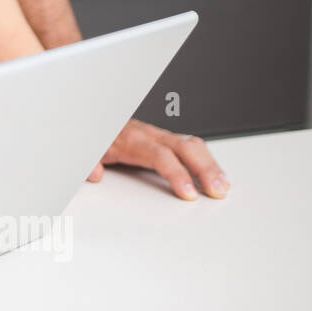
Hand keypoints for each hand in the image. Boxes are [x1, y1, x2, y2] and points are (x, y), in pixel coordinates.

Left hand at [87, 119, 229, 199]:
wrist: (95, 117)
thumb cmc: (96, 136)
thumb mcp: (87, 150)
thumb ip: (89, 162)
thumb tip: (94, 174)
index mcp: (132, 140)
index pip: (160, 155)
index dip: (177, 173)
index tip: (188, 193)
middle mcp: (149, 135)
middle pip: (185, 147)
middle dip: (205, 169)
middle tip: (217, 191)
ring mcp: (159, 136)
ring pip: (192, 145)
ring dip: (211, 165)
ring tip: (223, 185)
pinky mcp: (164, 139)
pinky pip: (189, 146)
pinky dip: (206, 160)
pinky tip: (214, 174)